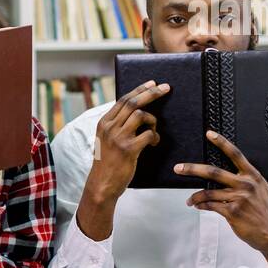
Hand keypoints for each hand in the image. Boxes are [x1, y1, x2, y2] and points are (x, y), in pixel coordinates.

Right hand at [83, 81, 168, 203]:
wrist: (101, 184)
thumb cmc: (107, 162)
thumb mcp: (106, 139)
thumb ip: (117, 125)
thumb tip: (135, 111)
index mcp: (104, 123)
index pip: (123, 99)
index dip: (139, 90)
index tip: (152, 83)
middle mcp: (110, 127)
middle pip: (134, 102)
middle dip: (152, 93)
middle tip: (166, 88)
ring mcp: (118, 138)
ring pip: (141, 115)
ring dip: (153, 121)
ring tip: (153, 131)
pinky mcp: (129, 149)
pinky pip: (148, 134)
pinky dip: (155, 137)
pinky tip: (153, 143)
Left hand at [175, 131, 267, 260]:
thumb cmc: (261, 210)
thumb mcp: (260, 189)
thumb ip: (245, 179)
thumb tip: (225, 172)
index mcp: (253, 175)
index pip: (236, 155)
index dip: (222, 143)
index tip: (209, 134)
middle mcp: (246, 184)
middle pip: (214, 172)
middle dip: (192, 169)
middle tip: (178, 168)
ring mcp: (239, 198)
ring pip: (208, 192)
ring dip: (195, 196)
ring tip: (190, 200)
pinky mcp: (232, 212)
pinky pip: (210, 205)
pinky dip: (201, 205)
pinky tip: (198, 206)